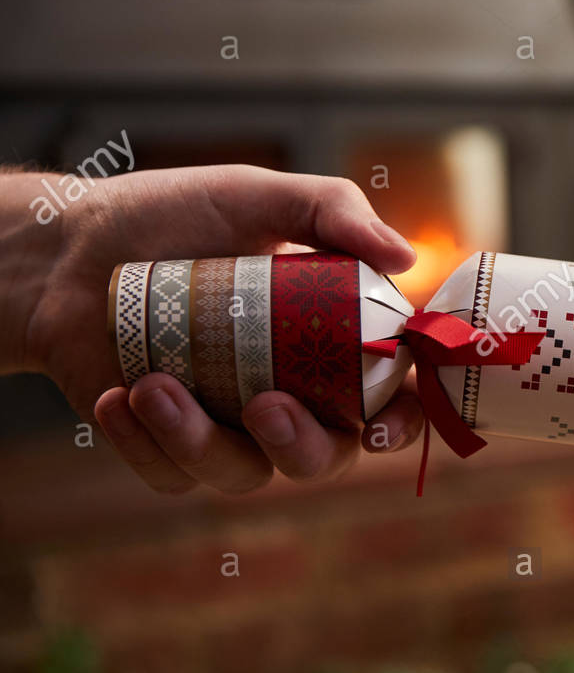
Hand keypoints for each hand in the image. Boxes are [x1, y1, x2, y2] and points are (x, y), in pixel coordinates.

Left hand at [4, 165, 428, 493]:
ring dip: (201, 441)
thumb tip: (405, 258)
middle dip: (301, 446)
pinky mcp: (167, 448)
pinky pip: (173, 476)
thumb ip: (335, 213)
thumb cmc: (177, 215)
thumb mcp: (260, 196)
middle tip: (264, 405)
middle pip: (325, 457)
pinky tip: (117, 398)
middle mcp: (292, 395)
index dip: (399, 425)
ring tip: (152, 386)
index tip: (380, 426)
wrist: (69, 246)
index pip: (389, 400)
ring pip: (245, 474)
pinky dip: (144, 444)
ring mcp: (230, 427)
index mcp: (331, 345)